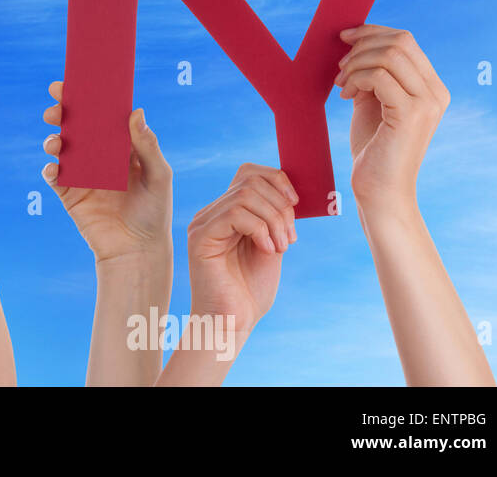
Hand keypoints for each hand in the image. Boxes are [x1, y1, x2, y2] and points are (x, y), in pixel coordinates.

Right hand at [41, 83, 172, 263]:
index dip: (89, 97)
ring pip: (62, 147)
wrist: (137, 251)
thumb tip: (135, 111)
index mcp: (121, 147)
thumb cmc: (154, 212)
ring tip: (56, 141)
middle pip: (77, 126)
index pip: (103, 115)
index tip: (76, 81)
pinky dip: (50, 168)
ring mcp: (82, 174)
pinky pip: (54, 176)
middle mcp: (100, 156)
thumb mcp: (159, 176)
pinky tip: (54, 168)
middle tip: (56, 105)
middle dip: (63, 112)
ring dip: (54, 138)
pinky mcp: (69, 194)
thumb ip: (146, 146)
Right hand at [186, 164, 298, 338]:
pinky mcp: (200, 238)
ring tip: (281, 247)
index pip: (248, 173)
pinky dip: (260, 230)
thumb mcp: (272, 245)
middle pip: (250, 181)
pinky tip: (268, 251)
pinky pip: (235, 215)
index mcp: (226, 212)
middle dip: (280, 205)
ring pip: (245, 196)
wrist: (233, 322)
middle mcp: (211, 214)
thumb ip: (275, 219)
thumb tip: (292, 192)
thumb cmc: (251, 290)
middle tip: (290, 236)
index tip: (296, 205)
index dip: (277, 180)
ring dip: (274, 220)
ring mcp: (202, 224)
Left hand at [336, 25, 448, 207]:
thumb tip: (356, 45)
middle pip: (400, 41)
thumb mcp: (372, 104)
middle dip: (362, 46)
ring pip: (389, 55)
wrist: (380, 191)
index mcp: (431, 87)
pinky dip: (355, 79)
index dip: (372, 32)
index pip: (406, 40)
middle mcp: (436, 92)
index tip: (344, 38)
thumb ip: (372, 76)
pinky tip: (345, 96)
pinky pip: (378, 76)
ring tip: (341, 84)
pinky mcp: (410, 114)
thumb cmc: (373, 150)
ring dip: (355, 63)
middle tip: (339, 67)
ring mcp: (427, 103)